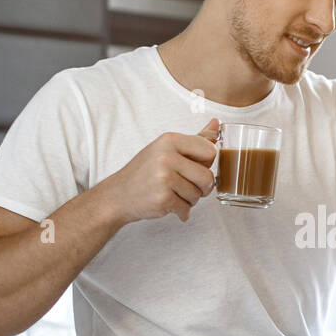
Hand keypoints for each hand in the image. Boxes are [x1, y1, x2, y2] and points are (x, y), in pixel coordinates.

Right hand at [98, 117, 218, 223]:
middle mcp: (167, 156)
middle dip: (202, 187)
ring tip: (174, 194)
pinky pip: (187, 208)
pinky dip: (181, 211)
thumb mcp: (167, 149)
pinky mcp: (163, 198)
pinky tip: (169, 204)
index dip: (206, 164)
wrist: (118, 194)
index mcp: (170, 140)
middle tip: (187, 186)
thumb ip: (195, 139)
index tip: (194, 167)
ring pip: (198, 194)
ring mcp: (164, 177)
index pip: (210, 151)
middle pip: (208, 177)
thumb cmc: (145, 171)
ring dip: (190, 200)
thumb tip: (217, 124)